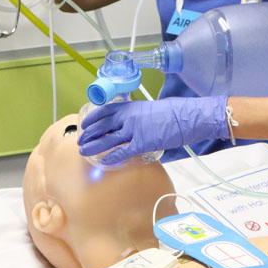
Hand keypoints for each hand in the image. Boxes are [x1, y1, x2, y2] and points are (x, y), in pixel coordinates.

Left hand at [78, 96, 228, 165]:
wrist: (187, 116)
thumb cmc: (173, 112)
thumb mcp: (149, 109)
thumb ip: (136, 116)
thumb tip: (129, 125)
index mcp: (130, 107)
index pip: (105, 111)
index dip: (92, 119)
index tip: (85, 125)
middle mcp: (128, 117)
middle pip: (102, 126)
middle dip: (89, 134)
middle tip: (80, 141)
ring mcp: (134, 130)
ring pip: (108, 139)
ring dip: (94, 146)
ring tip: (84, 152)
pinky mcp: (142, 143)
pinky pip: (123, 151)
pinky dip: (112, 157)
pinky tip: (104, 161)